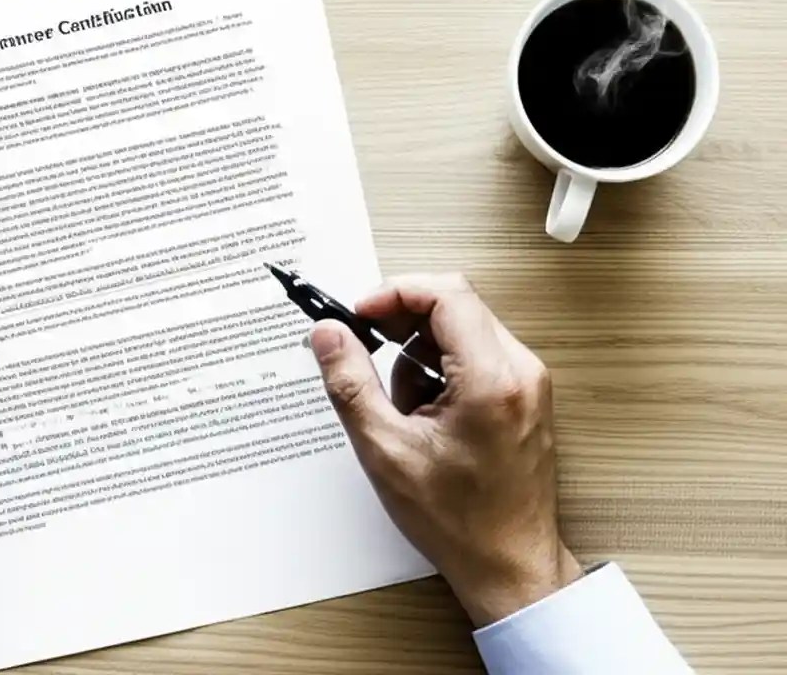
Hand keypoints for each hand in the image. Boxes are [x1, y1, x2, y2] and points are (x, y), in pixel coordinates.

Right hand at [309, 273, 579, 626]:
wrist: (508, 564)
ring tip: (404, 410)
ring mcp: (528, 383)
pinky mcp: (525, 396)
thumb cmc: (457, 520)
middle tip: (367, 352)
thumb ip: (350, 383)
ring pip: (463, 332)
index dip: (395, 293)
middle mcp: (520, 371)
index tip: (360, 314)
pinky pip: (477, 357)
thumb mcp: (385, 450)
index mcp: (492, 379)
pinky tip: (424, 417)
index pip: (447, 295)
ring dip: (421, 355)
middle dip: (403, 325)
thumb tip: (327, 334)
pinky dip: (442, 373)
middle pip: (456, 307)